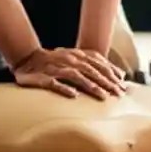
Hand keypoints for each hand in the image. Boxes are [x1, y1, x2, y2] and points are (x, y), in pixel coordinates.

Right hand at [11, 47, 126, 99]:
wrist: (27, 59)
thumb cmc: (56, 61)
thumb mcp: (76, 59)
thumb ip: (96, 65)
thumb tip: (121, 74)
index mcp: (77, 55)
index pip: (98, 64)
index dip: (111, 75)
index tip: (123, 86)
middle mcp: (69, 60)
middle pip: (91, 70)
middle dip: (106, 82)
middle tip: (117, 94)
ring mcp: (56, 68)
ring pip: (76, 76)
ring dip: (90, 85)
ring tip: (102, 96)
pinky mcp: (43, 78)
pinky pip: (54, 83)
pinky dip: (64, 88)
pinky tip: (73, 95)